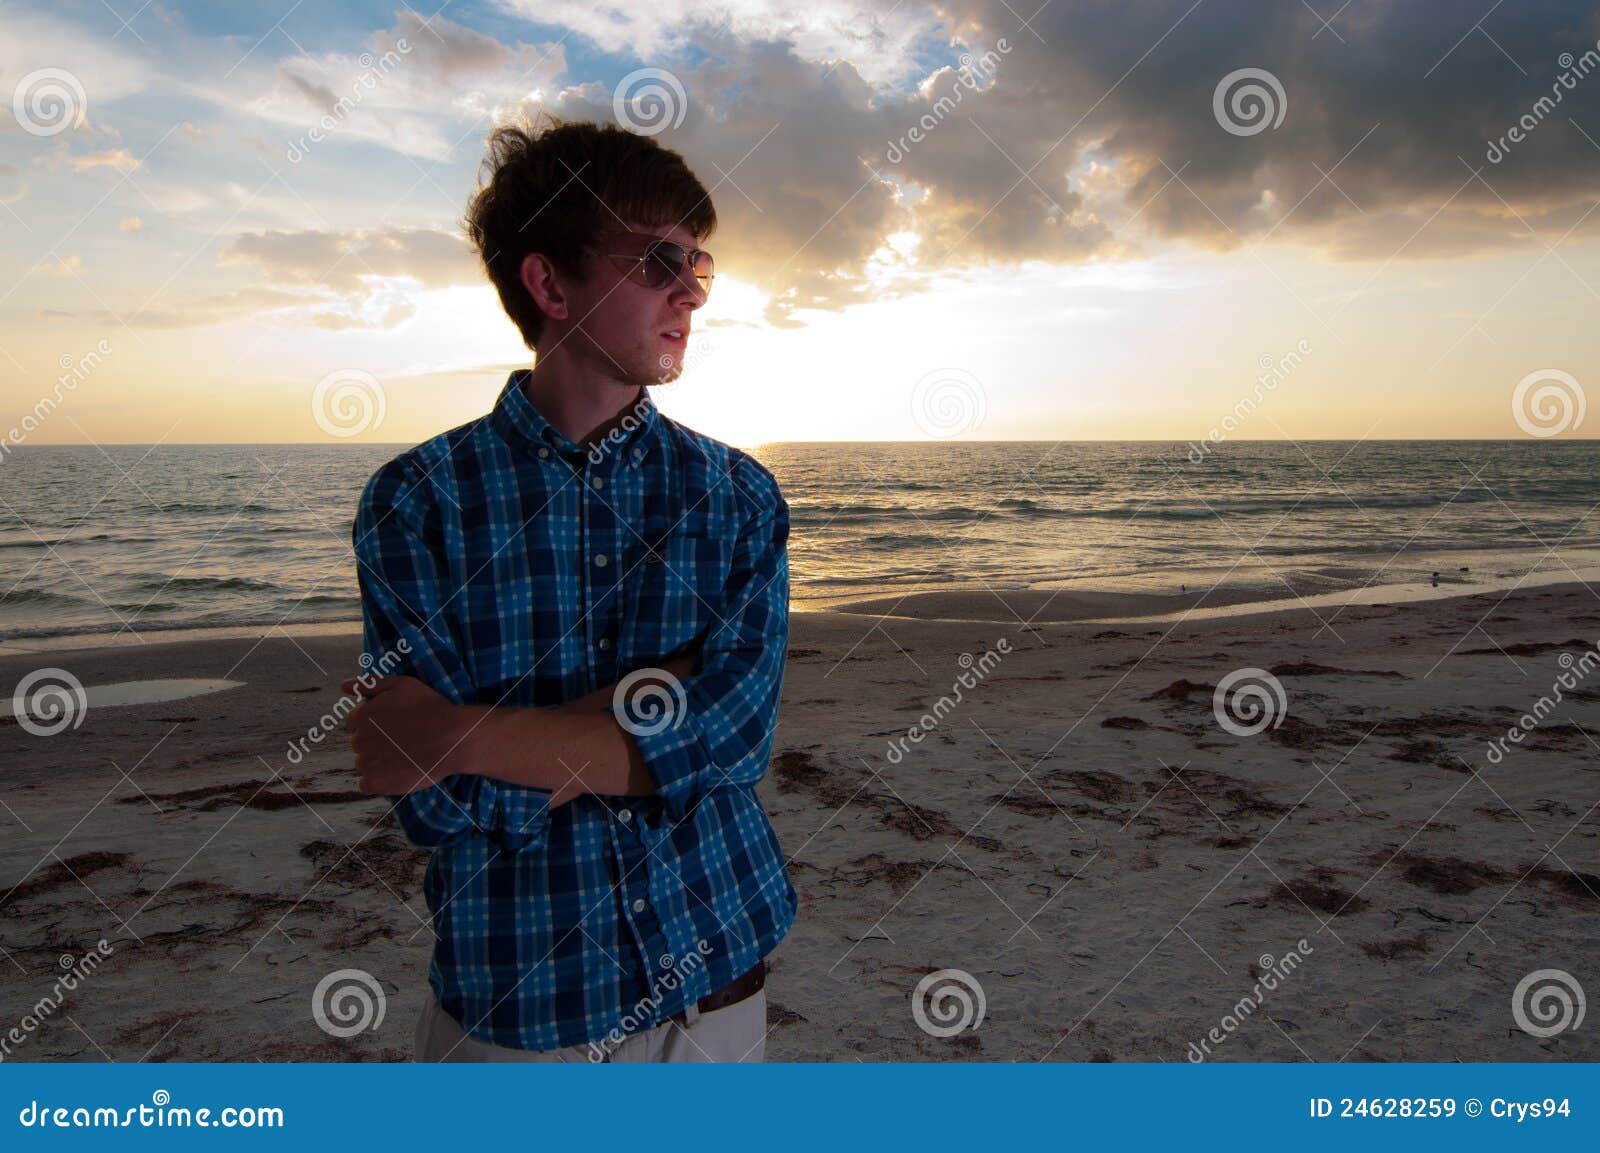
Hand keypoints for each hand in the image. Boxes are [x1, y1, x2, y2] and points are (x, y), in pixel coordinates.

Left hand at [342, 674, 479, 794]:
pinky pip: (366, 784)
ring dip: (378, 762)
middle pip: (359, 743)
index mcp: (361, 715)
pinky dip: (379, 781)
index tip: (395, 726)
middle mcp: (358, 739)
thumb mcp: (402, 684)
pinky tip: (397, 773)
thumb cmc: (430, 708)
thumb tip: (343, 686)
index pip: (355, 722)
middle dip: (376, 742)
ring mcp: (366, 762)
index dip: (376, 724)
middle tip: (403, 741)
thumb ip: (369, 684)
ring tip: (404, 757)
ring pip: (363, 763)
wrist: (453, 738)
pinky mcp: (376, 783)